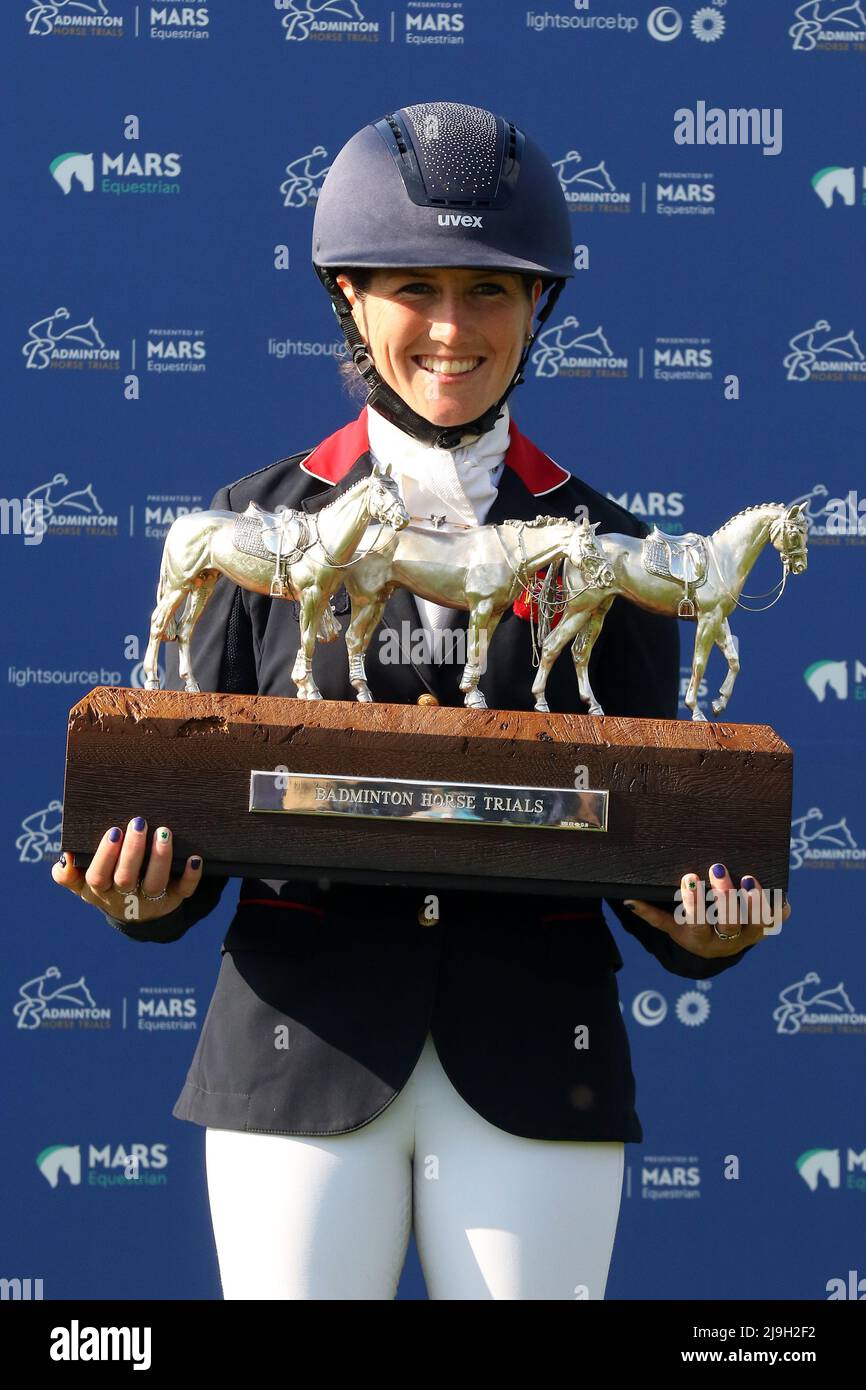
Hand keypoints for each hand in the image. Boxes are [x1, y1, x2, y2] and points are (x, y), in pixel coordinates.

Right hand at [52, 817, 203, 923]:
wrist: (138, 913)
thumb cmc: (107, 885)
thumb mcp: (83, 884)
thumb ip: (68, 874)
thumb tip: (65, 857)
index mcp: (98, 890)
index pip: (97, 877)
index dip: (105, 856)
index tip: (113, 832)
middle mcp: (124, 897)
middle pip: (126, 878)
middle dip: (132, 851)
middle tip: (138, 822)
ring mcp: (150, 899)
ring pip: (155, 882)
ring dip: (160, 857)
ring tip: (163, 832)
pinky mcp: (173, 899)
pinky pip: (184, 890)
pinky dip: (190, 876)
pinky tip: (194, 858)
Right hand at [623, 862, 791, 959]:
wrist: (717, 950)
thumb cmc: (691, 930)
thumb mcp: (671, 926)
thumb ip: (651, 914)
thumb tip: (628, 899)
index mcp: (700, 940)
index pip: (697, 923)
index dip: (693, 902)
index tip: (689, 877)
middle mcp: (727, 942)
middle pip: (729, 924)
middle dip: (725, 897)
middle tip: (718, 868)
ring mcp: (748, 937)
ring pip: (757, 924)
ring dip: (755, 902)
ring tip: (750, 879)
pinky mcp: (764, 929)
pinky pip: (776, 921)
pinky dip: (778, 908)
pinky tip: (778, 893)